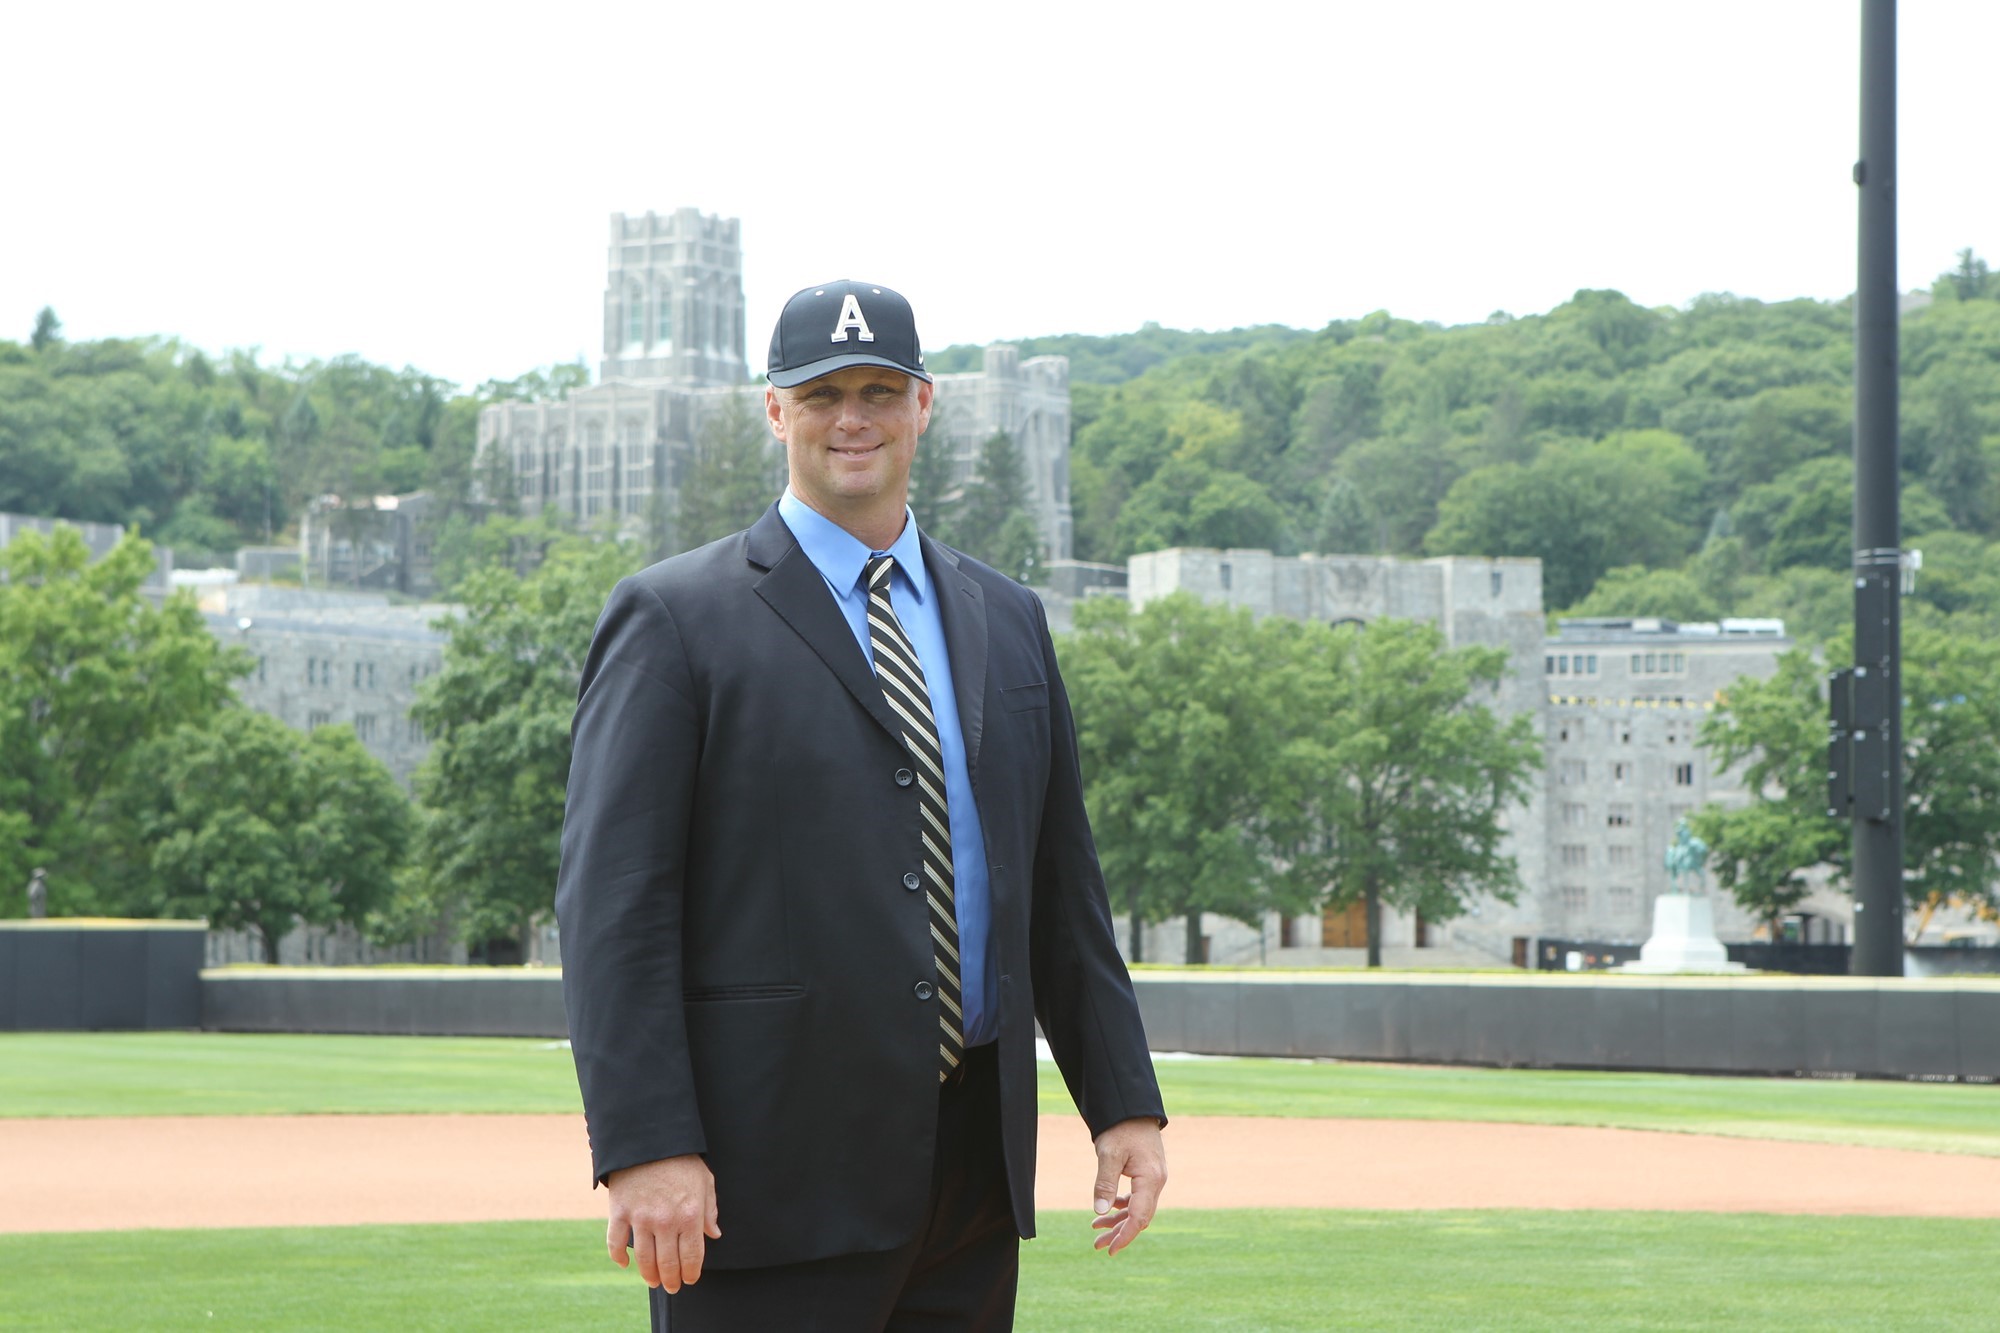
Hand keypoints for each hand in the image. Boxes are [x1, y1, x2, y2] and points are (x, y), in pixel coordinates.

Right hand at [606, 1154, 720, 1291]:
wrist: (650, 1139)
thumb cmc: (681, 1159)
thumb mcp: (704, 1180)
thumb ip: (710, 1209)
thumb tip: (714, 1234)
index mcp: (690, 1215)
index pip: (692, 1256)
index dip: (691, 1273)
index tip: (690, 1280)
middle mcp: (666, 1221)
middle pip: (668, 1263)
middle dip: (671, 1280)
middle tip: (672, 1287)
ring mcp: (641, 1218)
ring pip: (644, 1259)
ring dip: (649, 1275)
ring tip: (653, 1281)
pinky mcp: (619, 1211)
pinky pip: (615, 1243)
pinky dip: (618, 1257)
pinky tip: (625, 1264)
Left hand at [1089, 1117, 1165, 1254]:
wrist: (1132, 1107)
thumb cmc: (1121, 1128)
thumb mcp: (1109, 1154)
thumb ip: (1105, 1183)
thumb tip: (1100, 1211)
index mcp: (1151, 1179)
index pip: (1140, 1216)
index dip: (1125, 1235)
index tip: (1111, 1250)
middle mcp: (1156, 1182)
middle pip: (1140, 1217)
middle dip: (1119, 1232)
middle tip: (1098, 1245)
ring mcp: (1154, 1179)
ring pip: (1138, 1209)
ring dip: (1119, 1221)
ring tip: (1096, 1229)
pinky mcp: (1148, 1174)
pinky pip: (1138, 1198)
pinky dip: (1123, 1206)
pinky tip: (1108, 1211)